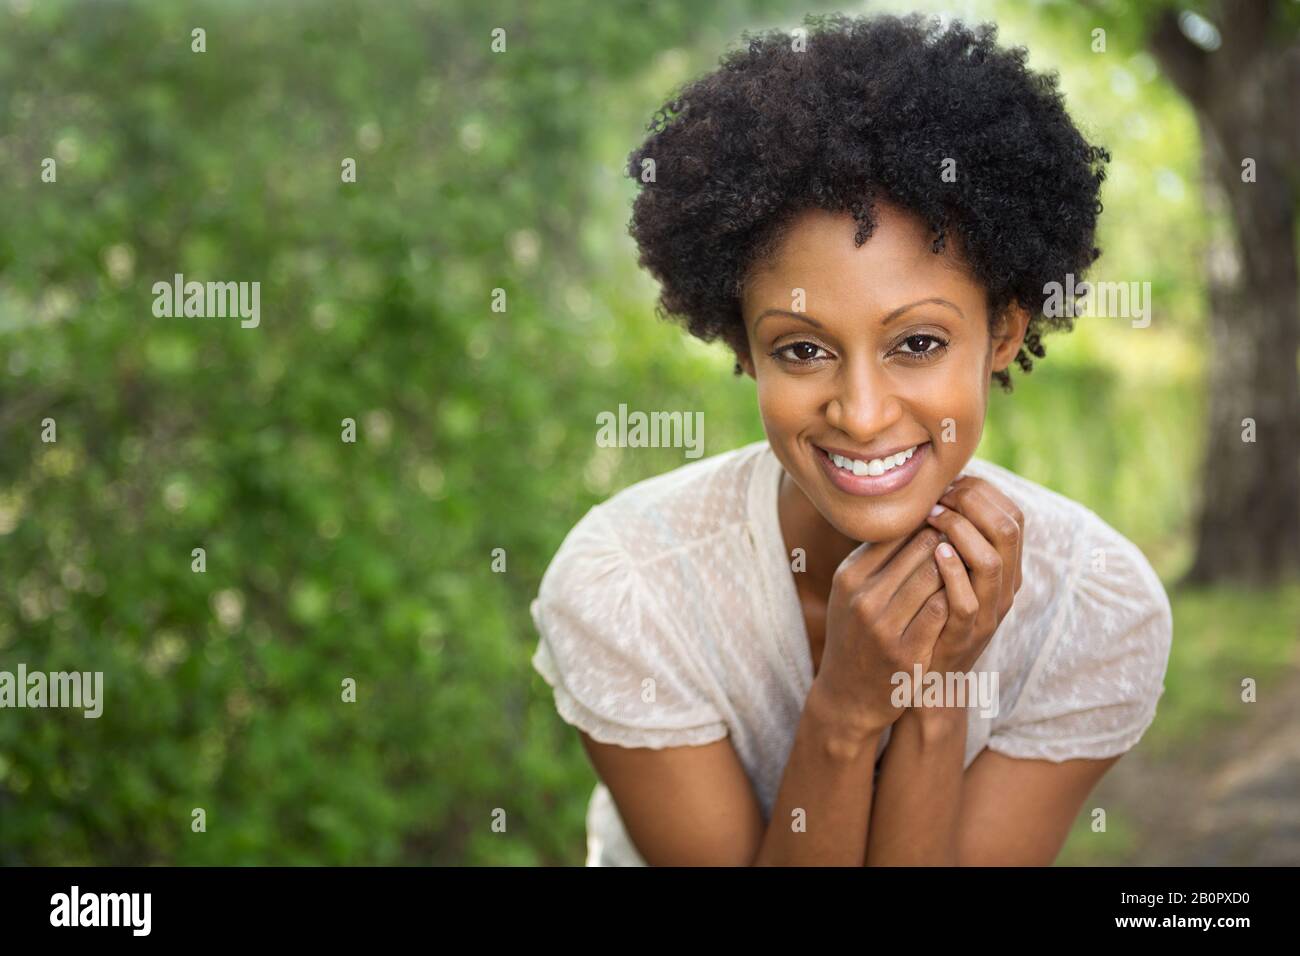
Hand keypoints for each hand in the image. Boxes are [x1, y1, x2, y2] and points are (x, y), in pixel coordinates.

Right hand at [813, 524, 953, 738]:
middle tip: (965, 535)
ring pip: (935, 574)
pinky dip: (957, 595)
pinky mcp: (906, 653)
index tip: (944, 520)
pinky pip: (942, 609)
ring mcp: (884, 626)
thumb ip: (875, 555)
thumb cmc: (855, 632)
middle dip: (948, 538)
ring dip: (957, 564)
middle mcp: (863, 598)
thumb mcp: (850, 591)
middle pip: (920, 548)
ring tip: (968, 560)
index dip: (926, 522)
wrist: (848, 695)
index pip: (896, 531)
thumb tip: (914, 513)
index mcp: (849, 576)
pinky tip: (964, 592)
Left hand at [921, 474, 1023, 680]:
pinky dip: (952, 571)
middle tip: (939, 496)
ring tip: (933, 517)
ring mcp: (988, 613)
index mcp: (1006, 568)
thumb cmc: (934, 617)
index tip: (949, 484)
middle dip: (973, 502)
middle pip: (1008, 529)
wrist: (929, 679)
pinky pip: (967, 600)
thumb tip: (938, 490)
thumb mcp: (950, 574)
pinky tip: (934, 552)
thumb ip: (953, 539)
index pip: (1012, 514)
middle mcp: (1005, 588)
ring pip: (993, 561)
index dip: (983, 491)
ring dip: (961, 530)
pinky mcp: (964, 636)